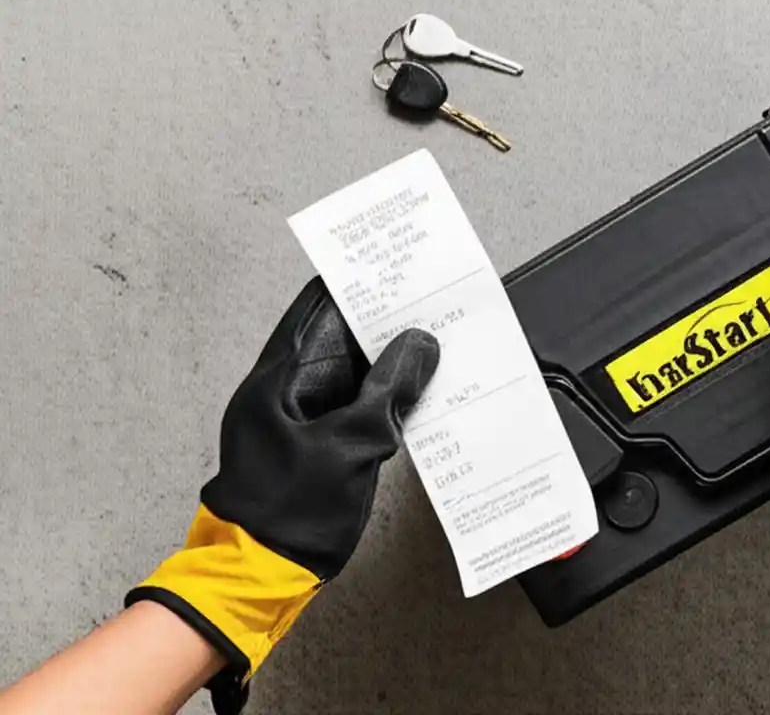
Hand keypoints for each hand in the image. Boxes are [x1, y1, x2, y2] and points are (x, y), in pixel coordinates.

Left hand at [126, 277, 438, 713]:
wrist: (260, 575)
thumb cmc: (291, 515)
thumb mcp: (351, 447)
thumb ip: (389, 392)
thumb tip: (420, 346)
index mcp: (280, 378)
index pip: (319, 306)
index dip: (358, 282)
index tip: (398, 267)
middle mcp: (283, 388)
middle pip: (338, 334)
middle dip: (383, 318)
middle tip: (431, 303)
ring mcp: (296, 415)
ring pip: (349, 369)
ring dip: (387, 359)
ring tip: (435, 344)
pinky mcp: (313, 441)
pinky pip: (352, 402)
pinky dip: (382, 394)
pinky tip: (415, 394)